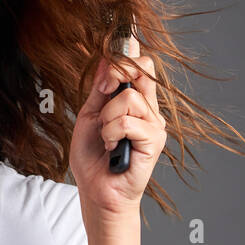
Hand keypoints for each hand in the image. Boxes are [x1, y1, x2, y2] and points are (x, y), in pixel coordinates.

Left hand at [69, 35, 167, 219]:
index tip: (108, 60)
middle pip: (143, 68)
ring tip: (105, 137)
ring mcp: (154, 124)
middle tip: (100, 94)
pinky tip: (112, 147)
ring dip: (106, 118)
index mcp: (135, 101)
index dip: (125, 54)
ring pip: (129, 98)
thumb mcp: (89, 116)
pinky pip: (128, 122)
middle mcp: (149, 109)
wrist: (96, 190)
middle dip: (115, 74)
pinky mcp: (154, 140)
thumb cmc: (93, 158)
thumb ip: (100, 89)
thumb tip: (106, 58)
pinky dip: (111, 133)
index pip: (141, 65)